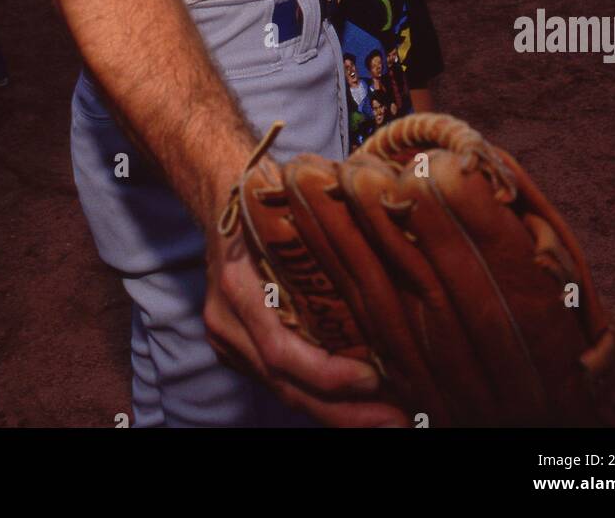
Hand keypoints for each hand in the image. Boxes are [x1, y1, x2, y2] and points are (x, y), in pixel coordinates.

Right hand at [204, 213, 409, 427]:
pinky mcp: (236, 346)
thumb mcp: (292, 212)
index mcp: (238, 285)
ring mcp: (227, 337)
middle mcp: (226, 319)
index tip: (374, 379)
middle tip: (396, 422)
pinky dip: (318, 395)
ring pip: (282, 389)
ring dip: (335, 411)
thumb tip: (389, 262)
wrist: (219, 193)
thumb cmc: (267, 198)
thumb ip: (327, 240)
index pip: (281, 350)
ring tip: (385, 419)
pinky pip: (279, 380)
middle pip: (283, 384)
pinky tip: (355, 403)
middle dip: (341, 411)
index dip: (328, 374)